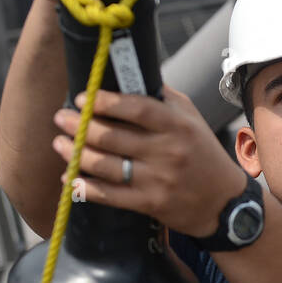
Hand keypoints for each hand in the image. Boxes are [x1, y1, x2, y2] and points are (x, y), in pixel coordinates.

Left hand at [52, 86, 250, 238]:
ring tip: (59, 142)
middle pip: (113, 136)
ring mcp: (159, 180)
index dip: (105, 102)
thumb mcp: (191, 119)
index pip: (137, 108)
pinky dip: (85, 186)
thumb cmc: (202, 152)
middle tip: (61, 117)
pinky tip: (69, 175)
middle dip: (80, 125)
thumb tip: (127, 78)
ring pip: (105, 165)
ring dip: (75, 153)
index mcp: (178, 126)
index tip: (83, 98)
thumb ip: (162, 99)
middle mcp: (168, 152)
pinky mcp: (150, 203)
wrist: (223, 201)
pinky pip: (109, 195)